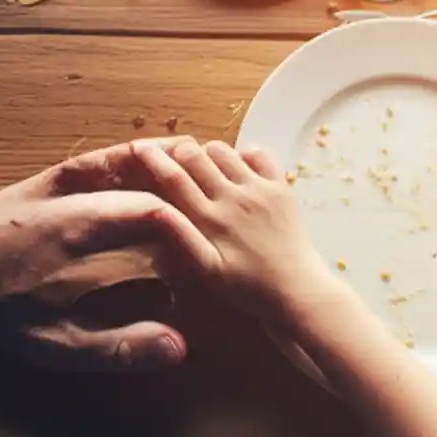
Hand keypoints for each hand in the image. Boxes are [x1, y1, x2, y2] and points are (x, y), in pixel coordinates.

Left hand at [0, 139, 212, 371]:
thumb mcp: (45, 343)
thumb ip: (113, 345)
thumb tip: (177, 346)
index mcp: (69, 228)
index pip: (153, 212)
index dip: (193, 238)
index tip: (213, 268)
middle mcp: (71, 190)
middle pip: (156, 179)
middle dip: (196, 207)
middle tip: (225, 234)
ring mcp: (67, 173)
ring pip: (141, 157)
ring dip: (180, 175)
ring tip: (215, 200)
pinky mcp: (65, 171)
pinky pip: (119, 157)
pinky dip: (153, 163)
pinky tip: (175, 177)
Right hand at [132, 138, 341, 318]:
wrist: (297, 289)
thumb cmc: (247, 286)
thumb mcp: (207, 270)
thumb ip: (181, 238)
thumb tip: (155, 209)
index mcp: (210, 219)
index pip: (174, 178)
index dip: (153, 159)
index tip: (139, 148)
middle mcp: (232, 197)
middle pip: (194, 155)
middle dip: (177, 151)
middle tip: (172, 157)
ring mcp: (258, 188)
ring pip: (222, 150)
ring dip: (208, 153)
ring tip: (205, 169)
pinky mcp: (280, 186)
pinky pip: (257, 153)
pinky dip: (243, 154)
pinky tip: (238, 170)